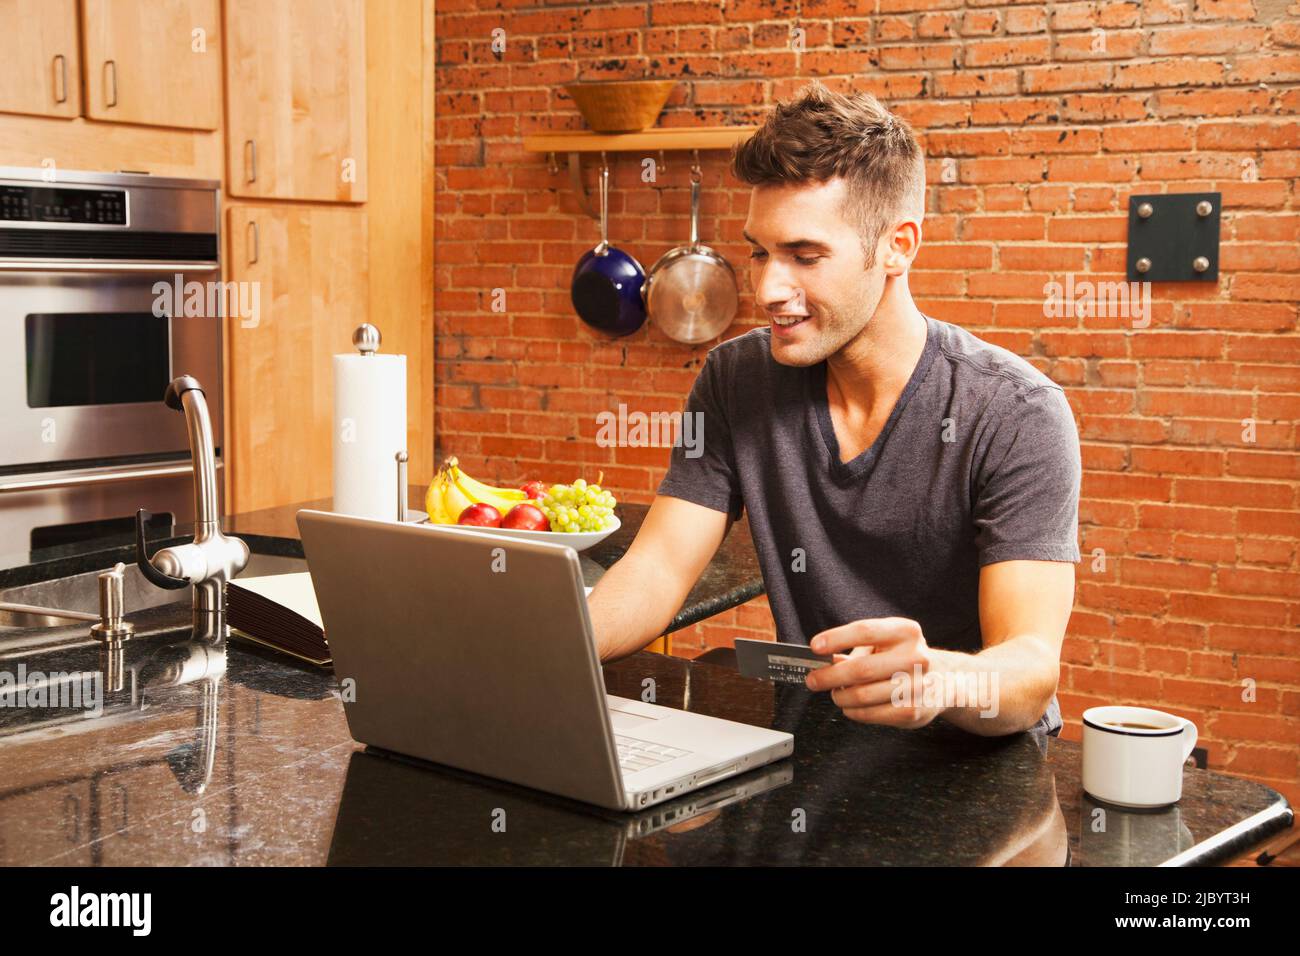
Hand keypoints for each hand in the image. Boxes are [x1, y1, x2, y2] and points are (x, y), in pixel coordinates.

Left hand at [804, 617, 944, 728]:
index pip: (865, 631)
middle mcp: (916, 656)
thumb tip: (826, 661)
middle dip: (830, 676)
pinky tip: (850, 706)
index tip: (815, 647)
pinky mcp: (914, 711)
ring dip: (841, 696)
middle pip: (862, 668)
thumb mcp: (885, 644)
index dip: (837, 638)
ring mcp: (917, 685)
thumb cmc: (902, 658)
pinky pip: (871, 714)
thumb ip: (857, 650)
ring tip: (836, 693)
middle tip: (813, 680)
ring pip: (863, 695)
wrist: (944, 681)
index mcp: (906, 631)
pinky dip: (853, 711)